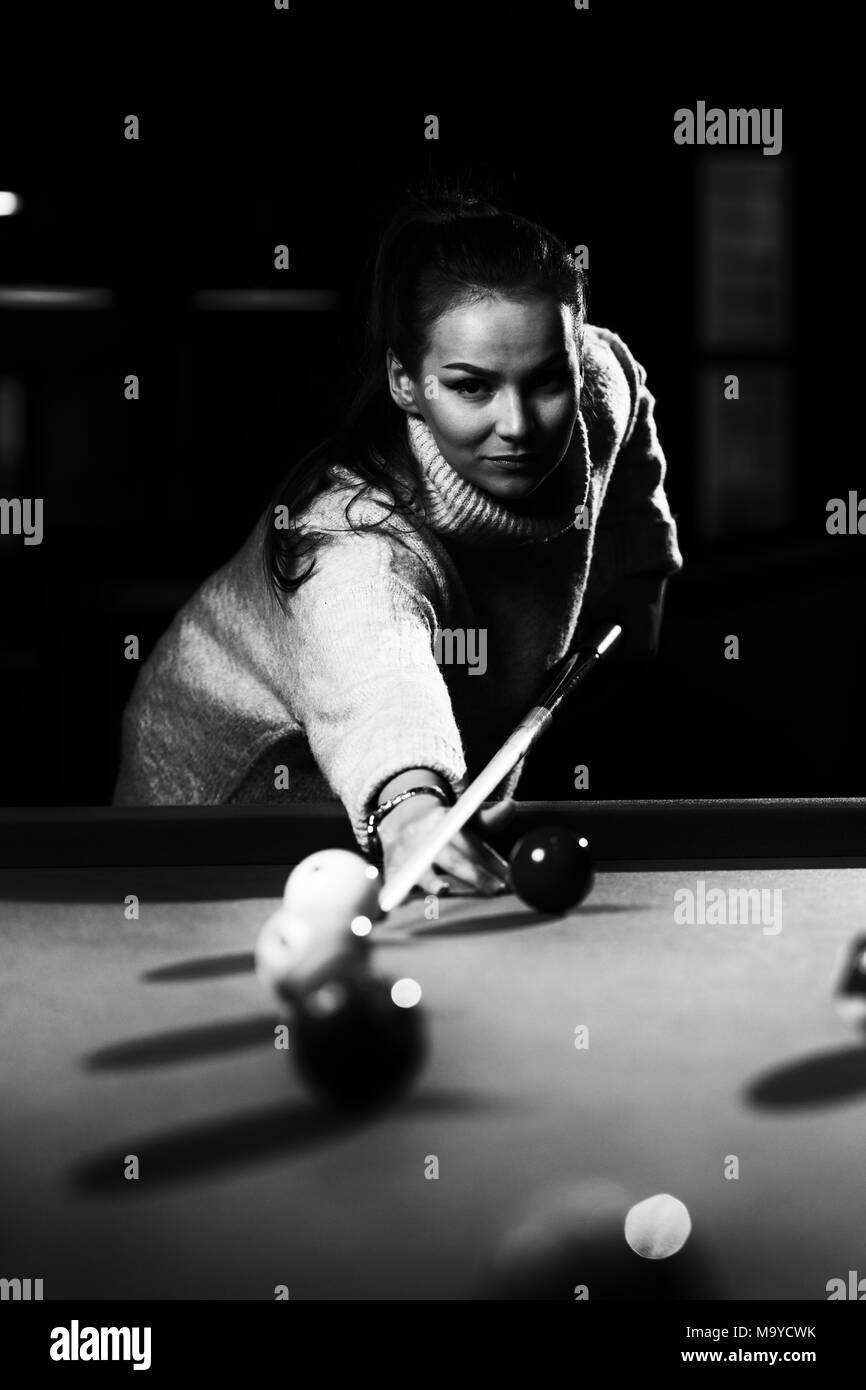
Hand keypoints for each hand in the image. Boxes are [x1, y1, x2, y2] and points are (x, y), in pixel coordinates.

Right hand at [378, 795, 516, 897]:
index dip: (490, 859)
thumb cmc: (444, 829)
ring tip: (443, 889)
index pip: (470, 842)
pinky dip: (399, 893)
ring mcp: (408, 854)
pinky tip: (403, 903)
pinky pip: (395, 882)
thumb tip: (511, 805)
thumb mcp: (463, 820)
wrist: (400, 824)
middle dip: (473, 874)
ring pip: (421, 870)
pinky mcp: (392, 869)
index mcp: (445, 822)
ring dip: (431, 881)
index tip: (508, 875)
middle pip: (451, 858)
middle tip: (496, 888)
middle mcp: (426, 838)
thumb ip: (489, 818)